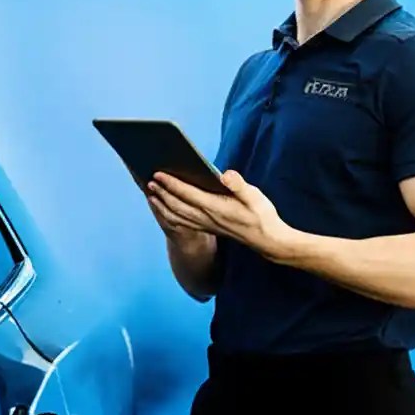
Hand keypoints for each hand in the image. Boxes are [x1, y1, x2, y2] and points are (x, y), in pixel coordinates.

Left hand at [148, 170, 295, 261]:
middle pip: (177, 205)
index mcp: (216, 207)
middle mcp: (207, 218)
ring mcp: (205, 225)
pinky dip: (168, 215)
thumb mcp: (255, 197)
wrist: (266, 240)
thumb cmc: (262, 215)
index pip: (188, 194)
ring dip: (161, 205)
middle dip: (161, 192)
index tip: (158, 173)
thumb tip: (226, 175)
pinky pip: (181, 222)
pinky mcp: (206, 228)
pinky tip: (163, 208)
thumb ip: (239, 185)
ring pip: (176, 215)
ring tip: (150, 193)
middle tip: (147, 179)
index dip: (172, 184)